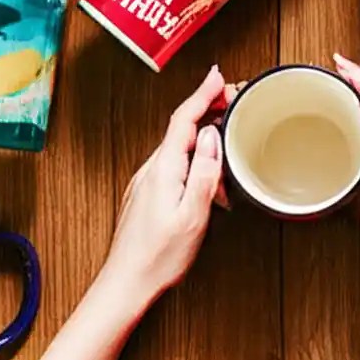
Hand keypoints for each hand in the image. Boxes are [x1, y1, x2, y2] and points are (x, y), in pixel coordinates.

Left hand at [103, 66, 225, 299]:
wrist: (126, 283)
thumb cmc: (158, 257)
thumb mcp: (192, 215)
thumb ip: (204, 173)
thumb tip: (212, 137)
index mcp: (162, 168)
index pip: (183, 119)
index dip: (202, 93)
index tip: (217, 76)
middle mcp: (150, 169)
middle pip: (182, 129)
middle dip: (208, 114)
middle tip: (233, 107)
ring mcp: (147, 181)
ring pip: (180, 150)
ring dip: (204, 148)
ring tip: (227, 168)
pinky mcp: (147, 195)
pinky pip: (174, 168)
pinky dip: (194, 166)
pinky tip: (207, 186)